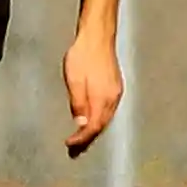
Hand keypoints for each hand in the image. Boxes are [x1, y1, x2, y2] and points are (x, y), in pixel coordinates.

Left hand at [61, 31, 122, 156]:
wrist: (97, 37)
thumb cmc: (83, 55)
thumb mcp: (74, 80)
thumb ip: (78, 103)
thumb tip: (82, 124)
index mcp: (102, 98)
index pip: (94, 126)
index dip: (82, 138)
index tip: (70, 145)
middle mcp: (113, 98)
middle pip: (102, 126)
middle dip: (88, 139)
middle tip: (75, 150)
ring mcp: (116, 92)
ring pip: (106, 119)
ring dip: (94, 131)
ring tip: (81, 140)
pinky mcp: (115, 87)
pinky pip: (108, 110)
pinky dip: (100, 119)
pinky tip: (92, 121)